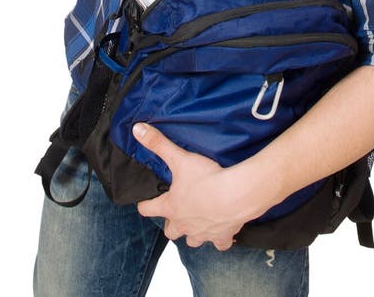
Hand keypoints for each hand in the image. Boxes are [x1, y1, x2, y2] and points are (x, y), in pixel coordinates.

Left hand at [134, 123, 249, 250]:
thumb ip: (158, 144)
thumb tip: (137, 130)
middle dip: (172, 223)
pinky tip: (222, 229)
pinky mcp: (222, 236)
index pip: (148, 209)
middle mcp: (185, 224)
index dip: (145, 204)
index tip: (145, 201)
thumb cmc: (206, 178)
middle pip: (171, 231)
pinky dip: (220, 238)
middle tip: (175, 212)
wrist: (236, 195)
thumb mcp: (179, 158)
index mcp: (171, 207)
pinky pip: (220, 244)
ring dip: (193, 232)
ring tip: (197, 221)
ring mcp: (204, 233)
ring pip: (193, 241)